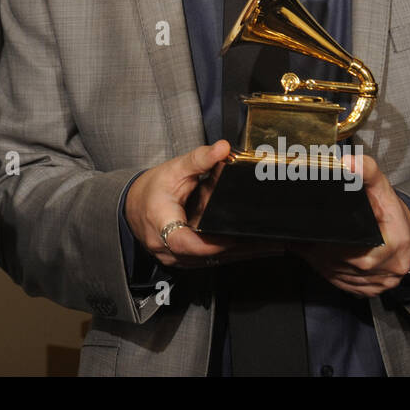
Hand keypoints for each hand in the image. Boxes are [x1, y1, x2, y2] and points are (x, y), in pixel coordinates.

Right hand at [125, 141, 281, 267]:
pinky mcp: (187, 260)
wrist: (134, 207)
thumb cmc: (152, 189)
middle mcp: (168, 247)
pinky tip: (257, 247)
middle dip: (241, 248)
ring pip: (214, 261)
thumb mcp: (174, 169)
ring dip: (243, 253)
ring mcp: (177, 258)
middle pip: (207, 254)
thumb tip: (222, 148)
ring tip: (275, 245)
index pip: (184, 241)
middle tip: (273, 241)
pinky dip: (234, 253)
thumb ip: (199, 159)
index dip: (211, 243)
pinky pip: (212, 260)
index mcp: (161, 222)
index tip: (235, 237)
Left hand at [292, 153, 409, 295]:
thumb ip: (366, 171)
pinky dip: (328, 272)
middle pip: (339, 264)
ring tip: (308, 245)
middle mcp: (389, 268)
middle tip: (304, 237)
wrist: (406, 233)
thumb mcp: (382, 187)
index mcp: (392, 244)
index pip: (348, 250)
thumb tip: (349, 162)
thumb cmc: (392, 213)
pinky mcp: (372, 290)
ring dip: (319, 263)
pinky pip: (342, 284)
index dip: (327, 243)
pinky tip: (320, 259)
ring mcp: (381, 282)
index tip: (311, 234)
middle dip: (317, 251)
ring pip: (337, 276)